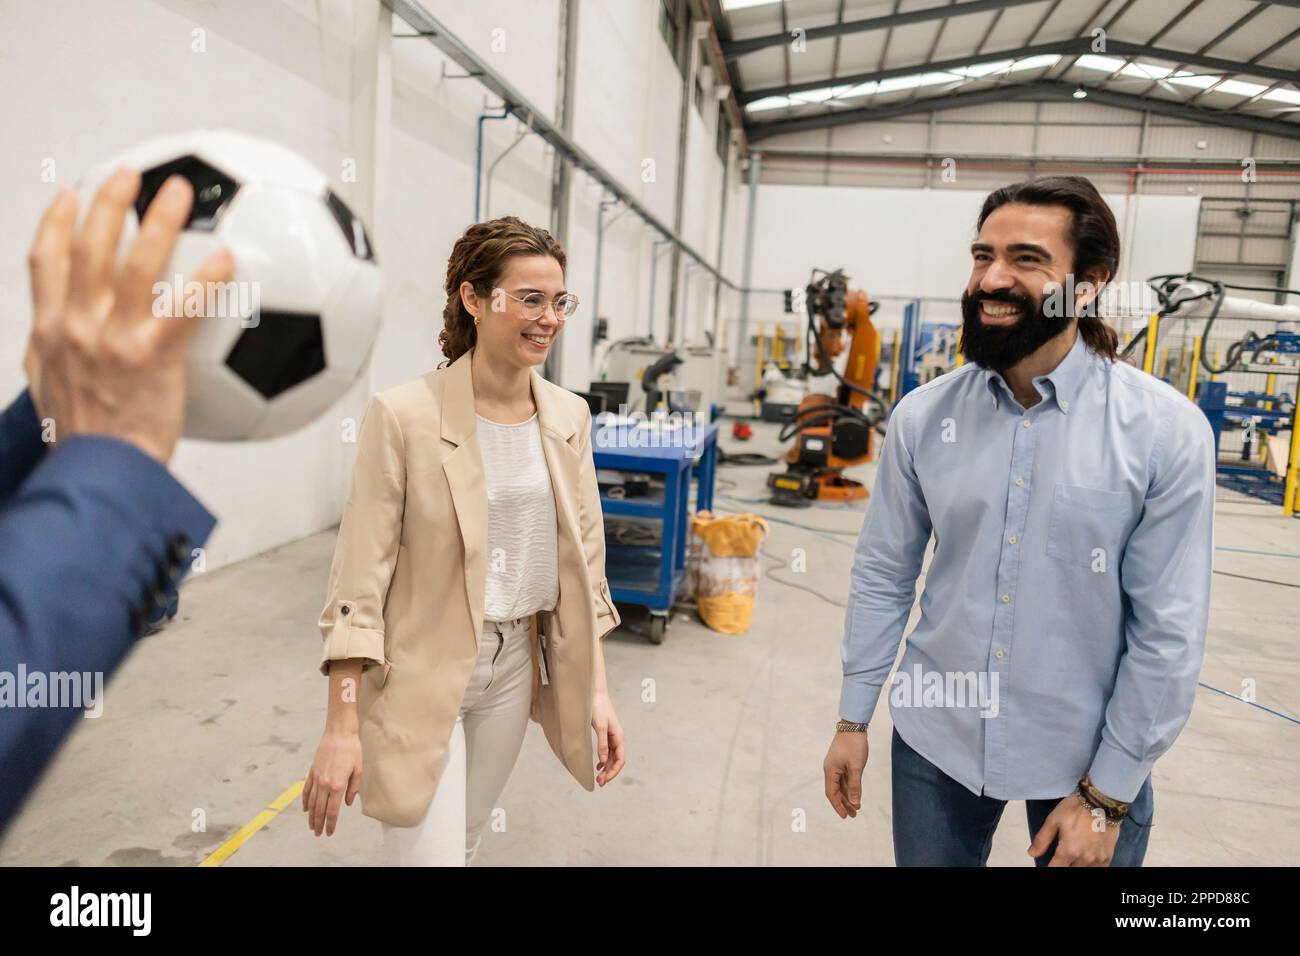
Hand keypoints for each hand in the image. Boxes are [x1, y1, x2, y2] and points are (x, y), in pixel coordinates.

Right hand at [25, 168, 234, 462]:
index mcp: (49, 331)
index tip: (68, 193)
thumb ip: (54, 358)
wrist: (97, 474)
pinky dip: (206, 280)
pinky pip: (183, 309)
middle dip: (106, 202)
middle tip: (129, 172)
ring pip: (134, 265)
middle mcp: (76, 326)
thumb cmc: (81, 441)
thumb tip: (57, 342)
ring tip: (180, 191)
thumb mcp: (47, 393)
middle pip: (87, 248)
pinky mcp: (150, 358)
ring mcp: (112, 339)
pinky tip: (229, 259)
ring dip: (157, 221)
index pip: (44, 263)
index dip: (56, 223)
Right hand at [302, 727, 362, 836]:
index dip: (331, 824)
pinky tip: (306, 809)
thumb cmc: (352, 750)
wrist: (339, 733)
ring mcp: (317, 778)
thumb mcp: (359, 770)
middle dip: (319, 824)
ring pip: (312, 802)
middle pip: (320, 809)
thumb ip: (353, 789)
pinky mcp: (312, 771)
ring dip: (311, 816)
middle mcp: (325, 784)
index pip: (332, 811)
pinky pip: (306, 790)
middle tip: (318, 834)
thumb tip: (347, 803)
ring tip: (311, 826)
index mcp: (338, 785)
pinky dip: (305, 801)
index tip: (329, 832)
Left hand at [591, 690, 624, 785]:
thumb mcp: (599, 727)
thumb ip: (602, 744)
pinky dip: (604, 760)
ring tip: (598, 777)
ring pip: (612, 757)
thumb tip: (603, 761)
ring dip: (607, 768)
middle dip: (609, 773)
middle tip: (599, 782)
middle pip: (617, 760)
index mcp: (619, 737)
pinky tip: (598, 766)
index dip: (613, 772)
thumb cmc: (597, 708)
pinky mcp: (606, 734)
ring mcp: (612, 736)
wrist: (595, 694)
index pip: (620, 760)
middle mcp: (617, 738)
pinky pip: (608, 751)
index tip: (603, 780)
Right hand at [824, 731, 868, 817]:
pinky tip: (856, 794)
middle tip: (853, 815)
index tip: (846, 816)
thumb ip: (855, 786)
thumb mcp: (856, 767)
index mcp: (830, 771)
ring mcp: (835, 766)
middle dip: (843, 803)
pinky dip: (849, 788)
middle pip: (835, 791)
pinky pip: (843, 779)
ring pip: (840, 785)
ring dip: (847, 796)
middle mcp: (830, 770)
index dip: (838, 806)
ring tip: (856, 808)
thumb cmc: (854, 745)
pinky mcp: (841, 762)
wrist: (853, 726)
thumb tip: (854, 803)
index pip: (832, 793)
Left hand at [1029, 795, 1122, 865]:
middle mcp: (1083, 859)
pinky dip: (1090, 867)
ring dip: (1076, 867)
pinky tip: (1086, 861)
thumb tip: (1032, 854)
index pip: (1055, 869)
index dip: (1050, 867)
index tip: (1049, 863)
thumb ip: (1042, 839)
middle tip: (1061, 858)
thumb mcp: (1053, 820)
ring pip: (1084, 872)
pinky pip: (1098, 869)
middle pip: (1069, 871)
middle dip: (1063, 866)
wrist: (1102, 802)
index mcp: (1068, 851)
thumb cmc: (1075, 809)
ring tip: (1072, 859)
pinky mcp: (1107, 857)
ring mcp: (1097, 860)